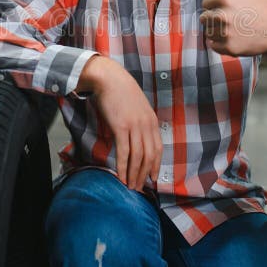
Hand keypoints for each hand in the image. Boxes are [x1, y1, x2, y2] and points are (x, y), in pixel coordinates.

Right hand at [76, 56, 161, 190]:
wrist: (109, 78)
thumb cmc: (119, 92)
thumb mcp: (136, 107)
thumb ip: (138, 123)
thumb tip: (132, 139)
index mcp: (152, 121)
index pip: (158, 149)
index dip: (156, 166)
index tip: (152, 178)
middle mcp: (146, 125)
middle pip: (149, 156)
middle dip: (144, 175)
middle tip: (139, 188)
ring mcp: (135, 126)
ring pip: (138, 157)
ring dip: (134, 175)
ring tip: (130, 187)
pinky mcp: (121, 127)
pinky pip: (124, 152)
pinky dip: (123, 167)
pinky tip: (121, 176)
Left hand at [200, 0, 266, 56]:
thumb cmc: (264, 4)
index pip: (207, 2)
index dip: (217, 4)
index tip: (231, 6)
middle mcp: (222, 16)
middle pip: (205, 17)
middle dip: (216, 17)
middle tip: (233, 18)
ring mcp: (224, 33)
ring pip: (208, 31)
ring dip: (217, 31)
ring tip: (235, 27)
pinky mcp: (228, 48)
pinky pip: (213, 45)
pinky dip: (220, 43)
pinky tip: (234, 37)